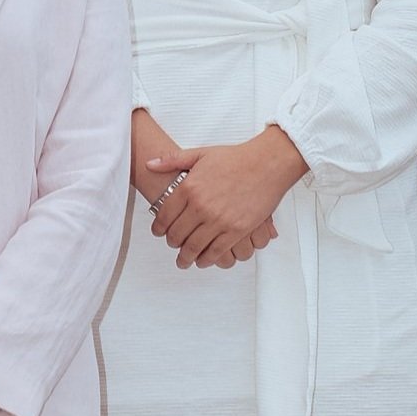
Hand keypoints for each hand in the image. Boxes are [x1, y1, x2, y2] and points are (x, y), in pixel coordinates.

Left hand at [146, 127, 307, 269]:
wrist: (267, 164)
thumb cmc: (235, 158)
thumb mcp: (200, 154)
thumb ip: (173, 160)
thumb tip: (150, 164)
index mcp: (189, 187)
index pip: (164, 215)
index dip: (159, 227)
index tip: (159, 232)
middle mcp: (200, 206)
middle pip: (177, 234)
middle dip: (172, 243)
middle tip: (172, 246)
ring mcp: (218, 220)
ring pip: (194, 247)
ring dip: (185, 257)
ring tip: (183, 261)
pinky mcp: (236, 230)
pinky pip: (216, 251)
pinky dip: (206, 259)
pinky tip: (202, 261)